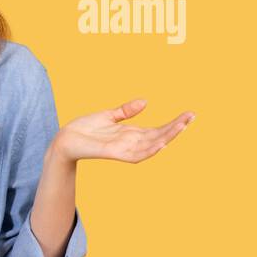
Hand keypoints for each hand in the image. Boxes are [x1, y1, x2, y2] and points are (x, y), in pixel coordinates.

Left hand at [52, 99, 194, 163]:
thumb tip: (145, 101)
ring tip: (182, 126)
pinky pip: (135, 155)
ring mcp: (123, 149)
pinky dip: (149, 150)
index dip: (174, 123)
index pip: (158, 129)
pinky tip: (161, 143)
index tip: (189, 114)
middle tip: (191, 117)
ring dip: (167, 137)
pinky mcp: (113, 153)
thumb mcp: (108, 115)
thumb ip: (126, 110)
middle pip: (159, 136)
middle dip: (176, 128)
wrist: (65, 138)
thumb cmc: (84, 129)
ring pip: (151, 146)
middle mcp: (130, 142)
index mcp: (131, 134)